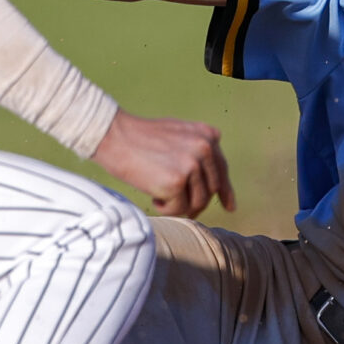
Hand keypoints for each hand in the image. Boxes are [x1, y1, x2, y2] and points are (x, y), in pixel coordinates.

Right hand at [90, 110, 235, 216]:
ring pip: (197, 202)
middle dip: (196, 203)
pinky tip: (153, 196)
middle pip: (211, 190)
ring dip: (178, 205)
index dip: (225, 190)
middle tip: (178, 206)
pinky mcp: (177, 182)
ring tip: (158, 193)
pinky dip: (166, 208)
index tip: (229, 207)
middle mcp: (205, 148)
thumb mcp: (177, 134)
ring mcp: (192, 165)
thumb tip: (214, 184)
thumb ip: (197, 150)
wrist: (114, 135)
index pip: (221, 169)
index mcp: (207, 135)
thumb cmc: (140, 137)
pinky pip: (179, 209)